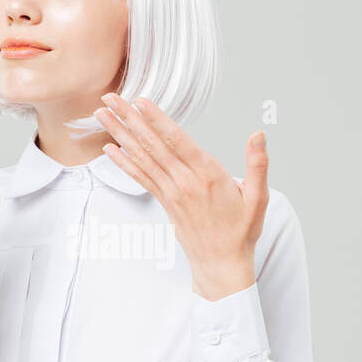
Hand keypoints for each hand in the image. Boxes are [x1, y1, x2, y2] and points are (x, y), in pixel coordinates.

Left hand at [93, 93, 267, 300]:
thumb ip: (258, 164)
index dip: (157, 119)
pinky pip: (141, 177)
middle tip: (110, 97)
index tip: (140, 100)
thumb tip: (259, 135)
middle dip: (130, 118)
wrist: (221, 264)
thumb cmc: (241, 231)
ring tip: (102, 115)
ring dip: (120, 134)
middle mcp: (185, 182)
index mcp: (208, 175)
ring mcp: (172, 192)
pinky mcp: (165, 202)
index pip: (178, 141)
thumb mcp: (259, 197)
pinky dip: (124, 162)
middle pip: (153, 144)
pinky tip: (109, 148)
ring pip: (142, 157)